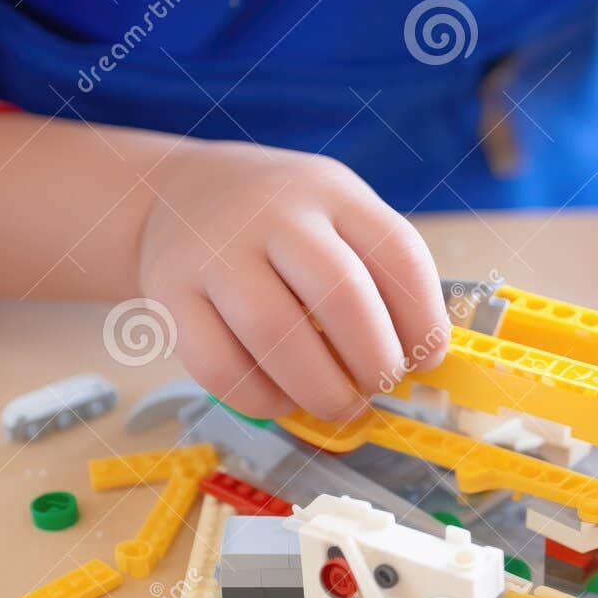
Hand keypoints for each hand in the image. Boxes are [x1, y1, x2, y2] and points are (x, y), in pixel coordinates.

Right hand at [136, 141, 447, 419]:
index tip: (426, 359)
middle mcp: (273, 213)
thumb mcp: (336, 215)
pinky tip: (283, 401)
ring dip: (321, 388)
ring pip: (274, 331)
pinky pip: (219, 366)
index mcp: (331, 192)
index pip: (397, 252)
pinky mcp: (171, 294)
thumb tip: (422, 361)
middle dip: (375, 361)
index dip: (424, 319)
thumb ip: (379, 273)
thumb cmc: (281, 224)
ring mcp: (215, 251)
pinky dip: (262, 400)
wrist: (177, 196)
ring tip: (339, 405)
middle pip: (341, 293)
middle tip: (380, 386)